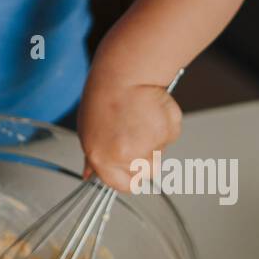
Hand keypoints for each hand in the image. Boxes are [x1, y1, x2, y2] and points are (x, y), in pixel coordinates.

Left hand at [77, 68, 181, 192]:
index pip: (122, 185)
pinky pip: (170, 137)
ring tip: (138, 116)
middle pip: (146, 172)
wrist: (125, 72)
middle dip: (144, 157)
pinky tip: (150, 110)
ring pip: (159, 153)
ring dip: (153, 139)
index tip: (129, 168)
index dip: (128, 177)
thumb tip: (89, 174)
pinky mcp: (168, 132)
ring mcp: (150, 145)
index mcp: (103, 159)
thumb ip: (93, 156)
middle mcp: (127, 157)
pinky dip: (164, 126)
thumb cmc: (104, 96)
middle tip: (134, 132)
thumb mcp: (88, 129)